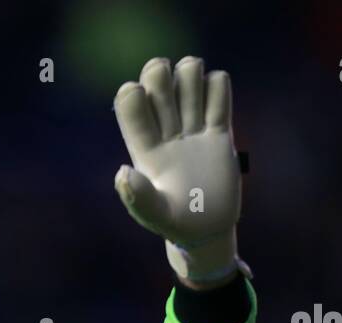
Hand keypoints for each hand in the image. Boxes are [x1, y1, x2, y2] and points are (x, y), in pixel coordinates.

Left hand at [113, 56, 248, 284]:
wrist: (208, 229)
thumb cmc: (175, 223)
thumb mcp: (155, 215)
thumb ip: (138, 197)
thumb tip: (122, 172)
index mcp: (143, 146)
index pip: (129, 103)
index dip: (132, 94)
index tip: (142, 102)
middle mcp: (164, 130)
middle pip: (157, 78)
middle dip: (161, 75)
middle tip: (174, 101)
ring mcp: (192, 128)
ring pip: (188, 75)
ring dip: (191, 76)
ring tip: (198, 105)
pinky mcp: (218, 130)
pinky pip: (219, 88)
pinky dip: (218, 86)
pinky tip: (216, 109)